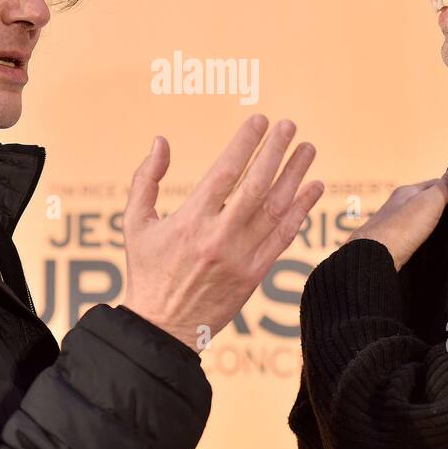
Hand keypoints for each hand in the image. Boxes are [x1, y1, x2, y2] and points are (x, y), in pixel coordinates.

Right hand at [121, 115, 323, 350]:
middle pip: (256, 185)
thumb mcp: (135, 222)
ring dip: (295, 176)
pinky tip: (313, 187)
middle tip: (289, 126)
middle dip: (275, 151)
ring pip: (276, 209)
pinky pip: (284, 237)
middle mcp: (219, 237)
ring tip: (308, 149)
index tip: (259, 120)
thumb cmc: (147, 271)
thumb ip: (146, 179)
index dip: (245, 143)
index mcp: (190, 221)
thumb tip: (161, 141)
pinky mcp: (256, 274)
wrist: (163, 328)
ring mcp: (241, 257)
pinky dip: (301, 210)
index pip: (225, 172)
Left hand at [346, 148, 447, 270]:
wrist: (373, 258)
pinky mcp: (392, 245)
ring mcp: (393, 225)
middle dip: (443, 206)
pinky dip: (423, 237)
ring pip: (418, 219)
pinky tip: (428, 244)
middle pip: (426, 201)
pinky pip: (412, 236)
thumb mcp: (431, 201)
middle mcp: (398, 206)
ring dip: (432, 223)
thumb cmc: (400, 228)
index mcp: (407, 192)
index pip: (436, 183)